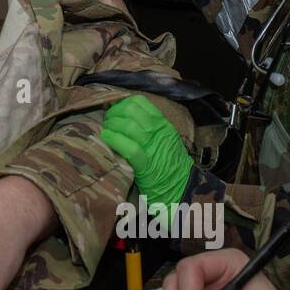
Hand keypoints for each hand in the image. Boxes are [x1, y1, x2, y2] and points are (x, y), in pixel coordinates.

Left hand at [101, 94, 192, 209]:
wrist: (182, 187)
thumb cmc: (168, 162)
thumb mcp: (164, 138)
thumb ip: (147, 126)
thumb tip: (122, 115)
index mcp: (162, 124)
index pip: (139, 102)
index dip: (121, 104)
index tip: (114, 111)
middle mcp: (158, 132)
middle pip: (131, 110)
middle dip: (114, 114)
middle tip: (107, 123)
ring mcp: (152, 147)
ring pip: (129, 126)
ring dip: (112, 126)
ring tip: (106, 132)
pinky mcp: (146, 165)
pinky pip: (129, 148)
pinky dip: (115, 140)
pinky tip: (106, 139)